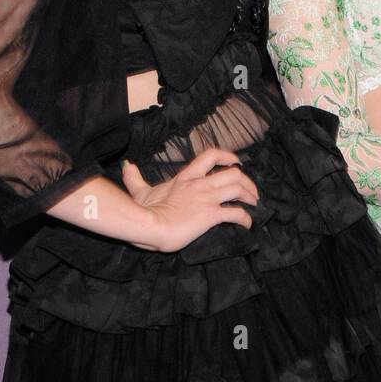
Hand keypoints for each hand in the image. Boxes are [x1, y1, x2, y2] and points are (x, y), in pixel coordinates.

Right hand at [120, 148, 260, 252]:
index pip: (212, 155)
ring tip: (253, 206)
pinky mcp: (210, 215)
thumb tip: (127, 165)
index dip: (229, 156)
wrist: (148, 226)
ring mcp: (207, 199)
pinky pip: (236, 213)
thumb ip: (135, 178)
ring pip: (239, 189)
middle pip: (234, 173)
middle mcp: (200, 184)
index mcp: (187, 176)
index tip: (237, 162)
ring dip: (250, 197)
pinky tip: (247, 224)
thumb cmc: (144, 210)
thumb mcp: (140, 191)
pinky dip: (246, 218)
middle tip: (251, 193)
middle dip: (248, 182)